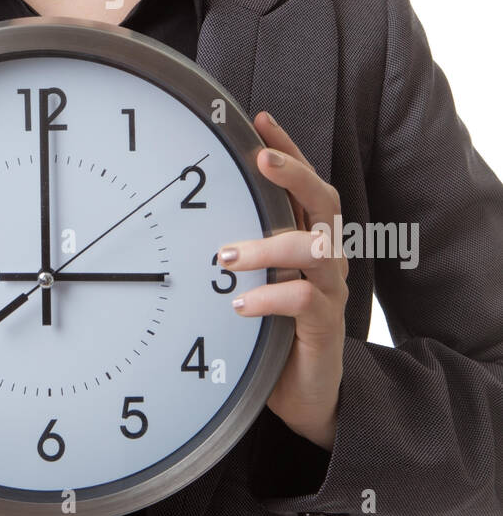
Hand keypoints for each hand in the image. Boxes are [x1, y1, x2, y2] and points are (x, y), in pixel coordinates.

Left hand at [217, 111, 347, 451]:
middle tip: (261, 160)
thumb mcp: (250, 285)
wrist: (306, 395)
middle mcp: (325, 259)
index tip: (260, 120)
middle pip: (324, 203)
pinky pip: (304, 302)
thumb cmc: (272, 333)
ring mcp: (330, 292)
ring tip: (226, 256)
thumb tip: (184, 222)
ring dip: (268, 245)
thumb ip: (235, 252)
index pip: (305, 185)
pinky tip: (239, 304)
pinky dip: (269, 298)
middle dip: (294, 174)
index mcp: (307, 241)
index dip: (288, 150)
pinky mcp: (325, 328)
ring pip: (314, 250)